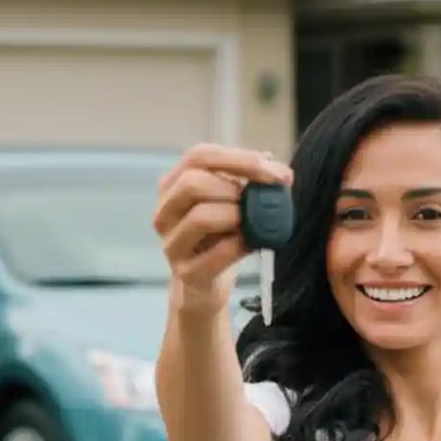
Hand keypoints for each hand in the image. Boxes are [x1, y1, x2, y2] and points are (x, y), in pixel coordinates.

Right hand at [153, 143, 292, 315]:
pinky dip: (241, 245)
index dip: (239, 159)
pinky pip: (217, 253)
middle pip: (192, 183)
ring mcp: (171, 243)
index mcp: (173, 184)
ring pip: (200, 217)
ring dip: (235, 216)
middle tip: (258, 201)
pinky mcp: (186, 273)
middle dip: (233, 189)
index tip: (276, 172)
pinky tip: (252, 244)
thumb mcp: (231, 203)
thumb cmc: (218, 237)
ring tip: (252, 223)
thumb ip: (248, 182)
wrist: (204, 285)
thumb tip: (275, 166)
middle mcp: (164, 211)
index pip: (199, 155)